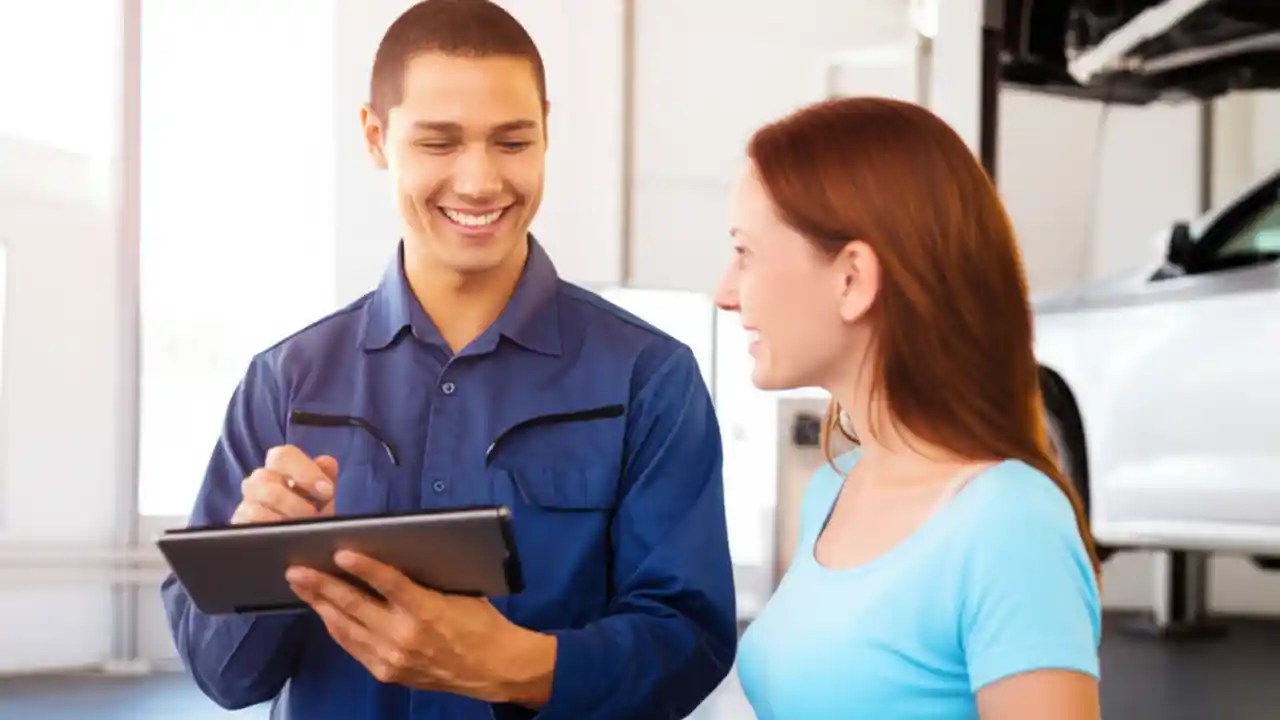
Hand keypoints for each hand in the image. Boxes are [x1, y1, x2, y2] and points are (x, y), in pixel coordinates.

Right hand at [230, 445, 337, 524]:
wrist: (301, 549)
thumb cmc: (311, 517)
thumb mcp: (323, 499)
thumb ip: (326, 477)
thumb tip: (325, 461)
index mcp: (280, 469)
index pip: (283, 455)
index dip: (306, 472)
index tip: (327, 491)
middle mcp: (259, 482)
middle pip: (264, 476)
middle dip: (294, 498)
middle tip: (313, 514)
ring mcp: (246, 503)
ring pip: (255, 499)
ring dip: (283, 513)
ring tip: (300, 526)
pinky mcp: (239, 524)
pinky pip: (249, 520)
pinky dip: (271, 525)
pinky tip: (285, 534)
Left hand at [286, 551, 555, 706]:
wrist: (493, 668)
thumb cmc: (480, 623)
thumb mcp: (458, 592)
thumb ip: (423, 581)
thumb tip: (389, 559)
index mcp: (426, 611)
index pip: (388, 583)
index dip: (362, 566)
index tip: (339, 552)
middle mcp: (404, 636)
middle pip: (354, 606)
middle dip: (322, 585)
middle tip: (297, 569)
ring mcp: (392, 657)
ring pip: (346, 627)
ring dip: (320, 604)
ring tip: (301, 586)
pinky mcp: (386, 672)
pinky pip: (352, 646)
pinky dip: (336, 627)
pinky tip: (324, 612)